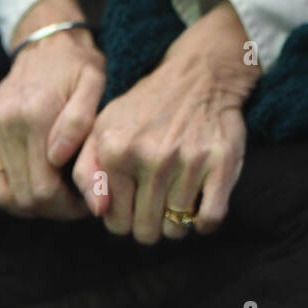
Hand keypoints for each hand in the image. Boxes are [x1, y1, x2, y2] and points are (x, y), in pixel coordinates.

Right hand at [0, 0, 105, 219]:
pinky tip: (6, 185)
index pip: (45, 190)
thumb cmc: (76, 70)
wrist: (46, 44)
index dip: (66, 207)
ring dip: (20, 204)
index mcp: (35, 113)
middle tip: (65, 200)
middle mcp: (2, 118)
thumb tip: (56, 157)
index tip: (81, 201)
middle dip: (48, 209)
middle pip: (21, 197)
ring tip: (42, 193)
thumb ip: (81, 122)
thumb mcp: (93, 84)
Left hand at [72, 2, 261, 244]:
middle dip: (150, 223)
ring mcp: (188, 161)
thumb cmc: (145, 108)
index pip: (116, 222)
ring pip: (177, 229)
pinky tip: (199, 205)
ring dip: (177, 221)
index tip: (133, 202)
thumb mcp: (104, 127)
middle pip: (147, 232)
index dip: (125, 218)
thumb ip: (86, 169)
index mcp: (116, 149)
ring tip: (175, 196)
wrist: (198, 75)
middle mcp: (150, 156)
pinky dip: (204, 222)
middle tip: (155, 201)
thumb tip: (98, 212)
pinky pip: (209, 219)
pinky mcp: (221, 164)